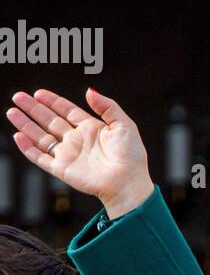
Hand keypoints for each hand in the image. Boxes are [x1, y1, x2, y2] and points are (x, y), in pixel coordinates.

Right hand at [7, 87, 153, 214]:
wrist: (129, 184)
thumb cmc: (132, 158)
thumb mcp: (124, 125)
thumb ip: (107, 106)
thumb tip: (89, 90)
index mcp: (92, 130)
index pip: (67, 112)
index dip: (53, 102)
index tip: (39, 93)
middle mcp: (78, 142)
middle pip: (50, 121)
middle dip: (34, 109)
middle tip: (18, 97)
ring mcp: (69, 156)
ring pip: (41, 138)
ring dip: (26, 125)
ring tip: (11, 112)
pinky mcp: (63, 170)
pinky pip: (40, 158)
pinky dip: (28, 148)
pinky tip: (18, 136)